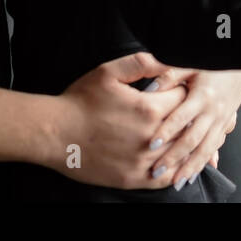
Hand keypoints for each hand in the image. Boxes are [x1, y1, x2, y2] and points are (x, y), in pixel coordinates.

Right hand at [52, 52, 189, 188]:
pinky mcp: (133, 179)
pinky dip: (173, 169)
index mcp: (149, 109)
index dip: (182, 91)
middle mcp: (151, 138)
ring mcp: (142, 162)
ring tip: (181, 133)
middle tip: (182, 111)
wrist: (54, 134)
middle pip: (186, 126)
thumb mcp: (108, 72)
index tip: (176, 90)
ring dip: (182, 142)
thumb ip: (141, 63)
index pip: (184, 98)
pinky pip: (165, 179)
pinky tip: (172, 161)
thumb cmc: (80, 101)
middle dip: (186, 117)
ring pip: (179, 153)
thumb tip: (167, 61)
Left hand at [144, 68, 240, 189]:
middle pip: (193, 138)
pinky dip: (205, 161)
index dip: (167, 130)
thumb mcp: (191, 64)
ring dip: (191, 166)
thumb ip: (170, 75)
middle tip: (157, 169)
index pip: (181, 116)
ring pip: (206, 148)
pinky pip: (215, 147)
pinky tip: (196, 172)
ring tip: (177, 180)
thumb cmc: (214, 63)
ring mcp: (221, 120)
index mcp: (202, 95)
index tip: (151, 143)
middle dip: (174, 156)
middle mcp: (213, 111)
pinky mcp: (225, 125)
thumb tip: (150, 88)